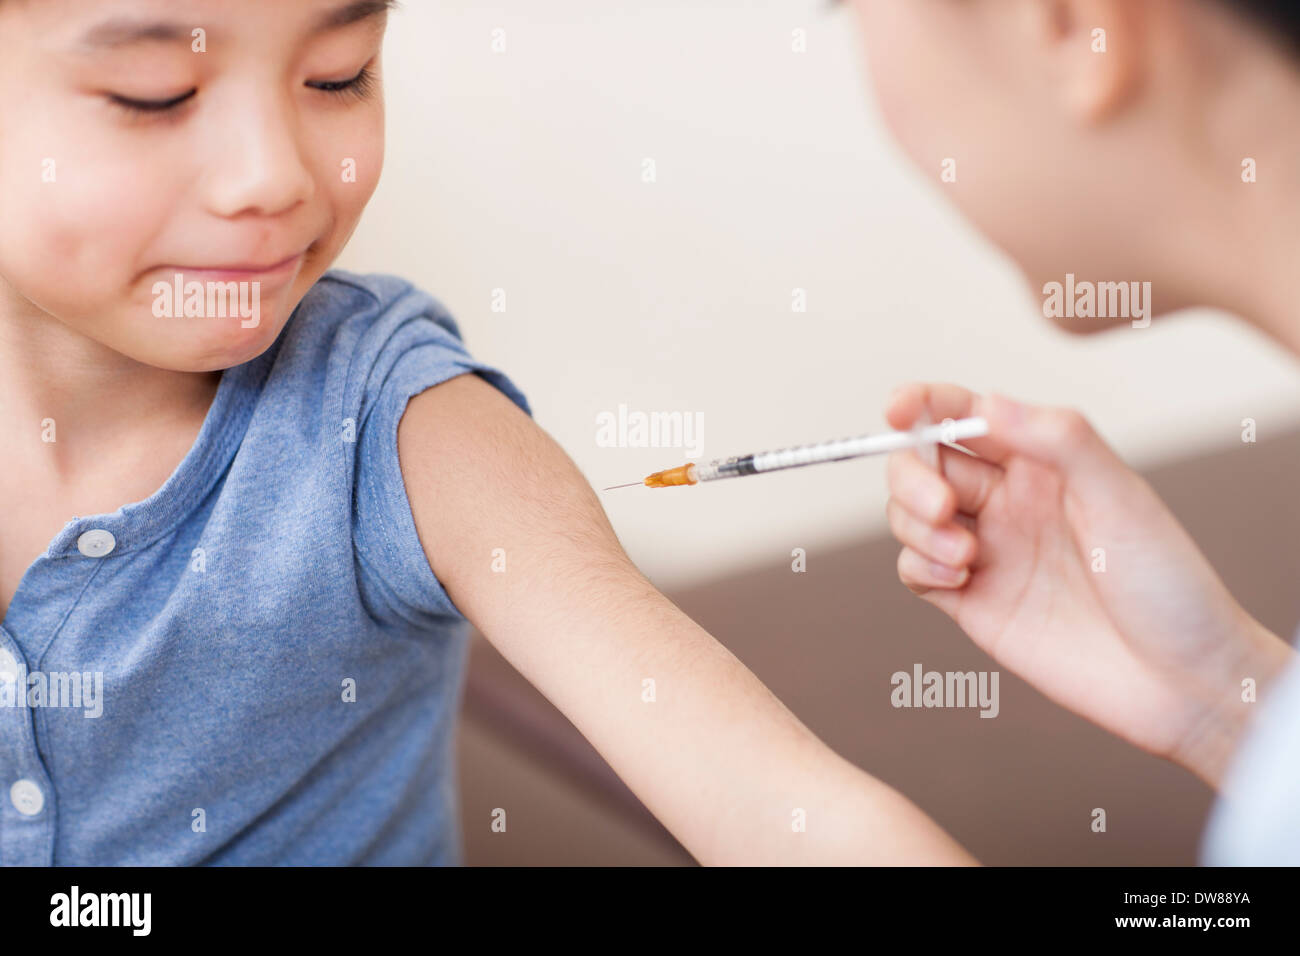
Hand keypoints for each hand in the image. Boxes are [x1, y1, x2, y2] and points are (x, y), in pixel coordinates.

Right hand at [884, 383, 1292, 787]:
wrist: (1182, 682)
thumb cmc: (1167, 584)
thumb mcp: (1121, 497)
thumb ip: (1057, 439)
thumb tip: (986, 404)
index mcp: (1042, 462)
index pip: (963, 414)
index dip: (921, 404)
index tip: (896, 410)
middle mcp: (1007, 501)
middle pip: (923, 464)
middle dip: (913, 475)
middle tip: (941, 506)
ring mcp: (987, 551)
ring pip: (909, 515)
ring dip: (917, 526)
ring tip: (966, 556)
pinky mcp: (972, 602)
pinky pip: (914, 570)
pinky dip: (920, 566)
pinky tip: (960, 579)